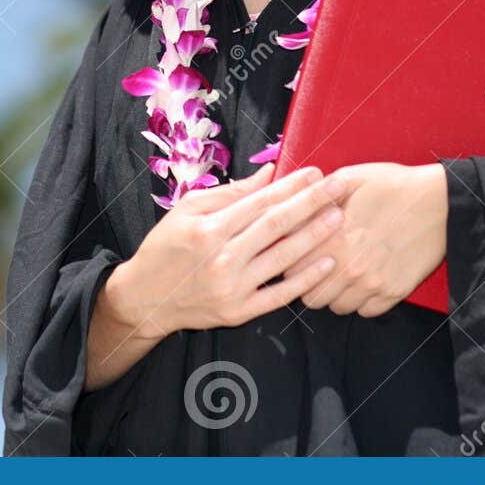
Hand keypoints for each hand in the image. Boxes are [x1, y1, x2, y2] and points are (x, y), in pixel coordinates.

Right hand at [108, 164, 351, 339]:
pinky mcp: (238, 312)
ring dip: (315, 236)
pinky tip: (327, 263)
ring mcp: (233, 288)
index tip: (315, 172)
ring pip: (283, 258)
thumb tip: (268, 173)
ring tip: (339, 217)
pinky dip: (305, 279)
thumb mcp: (188, 210)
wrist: (146, 298)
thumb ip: (230, 193)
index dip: (290, 186)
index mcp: (208, 229)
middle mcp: (222, 258)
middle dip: (312, 203)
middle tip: (339, 186)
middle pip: (276, 226)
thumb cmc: (166, 247)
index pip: (259, 202)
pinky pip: (279, 295)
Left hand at [284, 162, 447, 316]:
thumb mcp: (348, 179)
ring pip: (338, 308)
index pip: (292, 271)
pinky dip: (362, 300)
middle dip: (310, 284)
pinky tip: (364, 280)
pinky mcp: (395, 292)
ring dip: (336, 294)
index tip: (297, 256)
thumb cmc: (393, 185)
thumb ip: (316, 198)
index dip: (291, 264)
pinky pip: (367, 311)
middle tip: (318, 268)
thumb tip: (292, 207)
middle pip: (311, 298)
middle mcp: (350, 268)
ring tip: (342, 273)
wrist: (440, 202)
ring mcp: (373, 284)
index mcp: (332, 239)